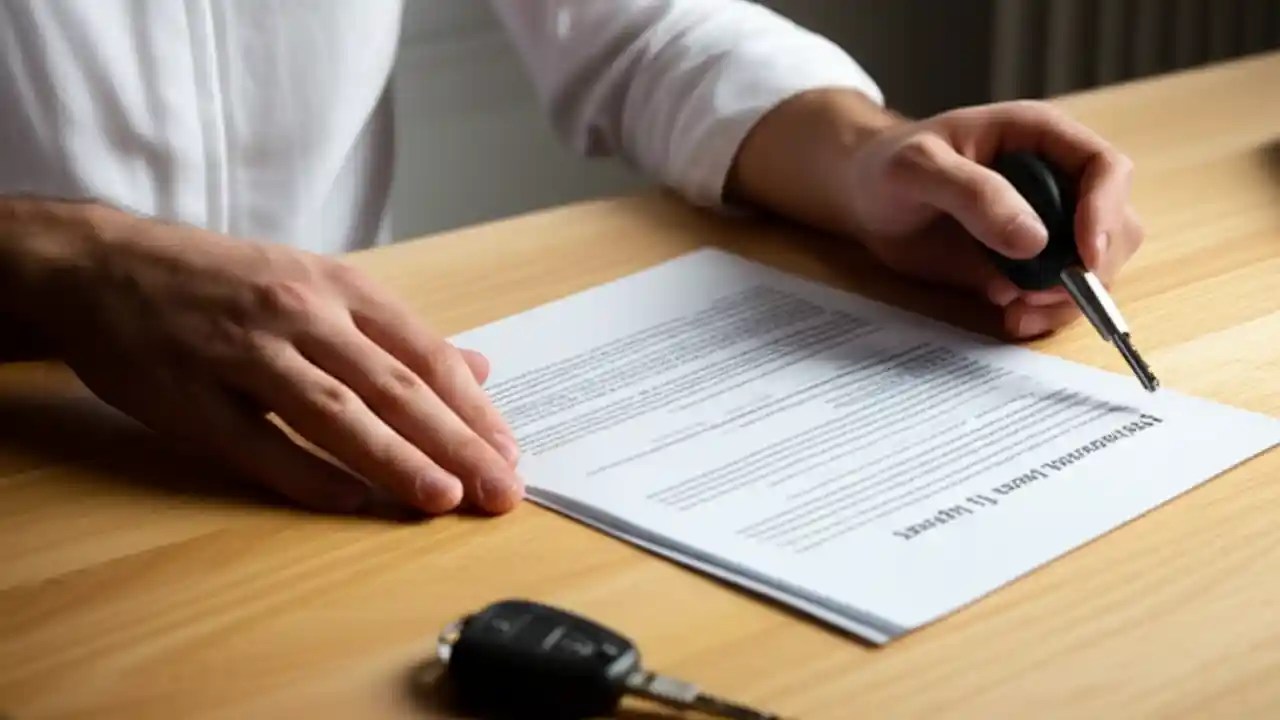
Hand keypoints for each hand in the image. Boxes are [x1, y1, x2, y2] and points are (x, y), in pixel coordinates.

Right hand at [1, 200, 522, 514]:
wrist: (101, 266)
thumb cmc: (223, 282)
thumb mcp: (316, 285)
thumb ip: (395, 335)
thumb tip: (477, 370)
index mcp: (338, 288)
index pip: (426, 355)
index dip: (474, 410)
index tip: (510, 455)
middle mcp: (300, 315)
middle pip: (394, 387)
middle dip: (455, 443)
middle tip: (499, 490)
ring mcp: (244, 353)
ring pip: (335, 413)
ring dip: (395, 459)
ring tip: (443, 499)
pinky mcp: (191, 396)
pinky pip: (258, 443)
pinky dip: (307, 474)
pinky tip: (352, 502)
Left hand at [728, 92, 1143, 338]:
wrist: (863, 197)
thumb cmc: (888, 166)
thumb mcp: (917, 168)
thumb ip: (973, 195)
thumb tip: (1034, 240)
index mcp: (1041, 138)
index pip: (1105, 168)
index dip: (1106, 211)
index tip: (1085, 255)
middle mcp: (1056, 180)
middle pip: (1114, 226)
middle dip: (1090, 268)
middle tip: (1042, 297)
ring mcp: (1046, 225)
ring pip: (1092, 267)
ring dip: (1068, 299)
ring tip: (1017, 313)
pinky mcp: (1026, 263)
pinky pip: (1056, 293)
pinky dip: (1044, 313)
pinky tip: (1010, 318)